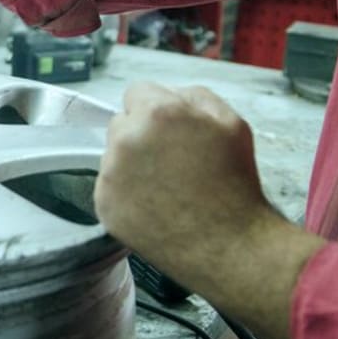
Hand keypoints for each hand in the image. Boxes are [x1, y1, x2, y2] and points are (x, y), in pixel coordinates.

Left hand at [95, 82, 268, 266]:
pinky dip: (126, 193)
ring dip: (132, 164)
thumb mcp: (231, 123)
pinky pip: (109, 186)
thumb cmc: (234, 185)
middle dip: (141, 134)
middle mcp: (126, 139)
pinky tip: (154, 205)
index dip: (156, 108)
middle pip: (122, 123)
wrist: (228, 246)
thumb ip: (195, 96)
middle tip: (171, 160)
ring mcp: (110, 173)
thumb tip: (169, 94)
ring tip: (166, 187)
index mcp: (157, 113)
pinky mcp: (103, 203)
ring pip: (114, 155)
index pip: (137, 92)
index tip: (168, 128)